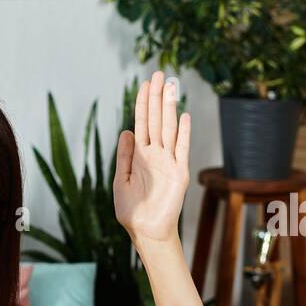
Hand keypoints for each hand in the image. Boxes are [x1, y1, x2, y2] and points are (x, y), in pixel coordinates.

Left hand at [113, 70, 190, 245]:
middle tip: (159, 74)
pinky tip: (184, 116)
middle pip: (157, 120)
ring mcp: (169, 162)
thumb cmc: (133, 209)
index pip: (142, 123)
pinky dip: (183, 133)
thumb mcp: (122, 180)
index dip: (143, 103)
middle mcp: (156, 155)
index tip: (144, 84)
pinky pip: (181, 149)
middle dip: (157, 97)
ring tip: (171, 86)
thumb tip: (126, 131)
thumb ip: (125, 156)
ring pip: (169, 128)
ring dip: (170, 108)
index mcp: (141, 155)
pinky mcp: (179, 173)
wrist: (145, 231)